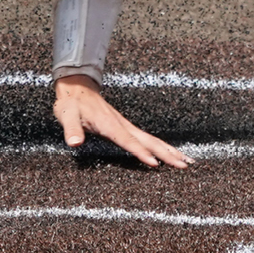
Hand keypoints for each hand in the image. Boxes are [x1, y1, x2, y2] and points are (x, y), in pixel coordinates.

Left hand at [52, 74, 190, 168]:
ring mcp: (125, 125)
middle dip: (167, 153)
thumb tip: (74, 143)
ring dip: (169, 150)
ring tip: (186, 160)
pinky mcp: (125, 126)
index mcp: (109, 124)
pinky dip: (161, 146)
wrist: (76, 88)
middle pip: (148, 141)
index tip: (155, 163)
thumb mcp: (66, 116)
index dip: (140, 152)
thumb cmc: (71, 104)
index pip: (127, 141)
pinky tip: (169, 153)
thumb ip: (71, 130)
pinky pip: (146, 138)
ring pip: (151, 139)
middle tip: (185, 164)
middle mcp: (121, 125)